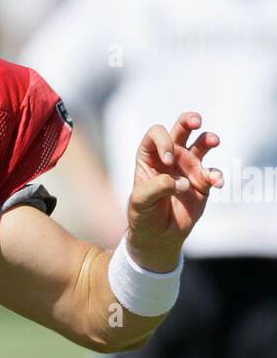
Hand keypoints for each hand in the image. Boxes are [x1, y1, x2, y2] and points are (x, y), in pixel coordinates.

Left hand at [126, 111, 221, 271]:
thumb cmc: (143, 215)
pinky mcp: (202, 182)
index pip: (156, 134)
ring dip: (209, 139)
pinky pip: (213, 173)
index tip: (167, 160)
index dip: (163, 141)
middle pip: (181, 130)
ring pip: (201, 145)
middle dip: (189, 120)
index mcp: (150, 157)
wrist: (157, 236)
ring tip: (213, 141)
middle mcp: (170, 158)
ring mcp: (188, 168)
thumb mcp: (141, 202)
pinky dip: (216, 176)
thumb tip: (182, 182)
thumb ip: (158, 187)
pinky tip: (216, 183)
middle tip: (196, 121)